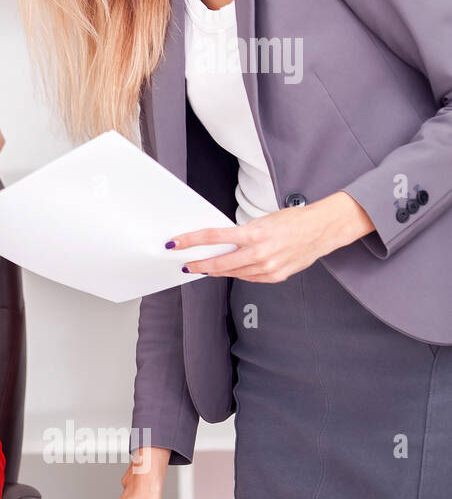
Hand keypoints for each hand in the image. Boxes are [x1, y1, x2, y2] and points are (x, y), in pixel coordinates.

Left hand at [166, 191, 375, 282]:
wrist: (322, 230)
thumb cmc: (294, 221)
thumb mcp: (262, 220)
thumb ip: (242, 233)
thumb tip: (221, 242)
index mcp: (253, 234)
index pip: (212, 237)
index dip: (190, 241)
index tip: (176, 243)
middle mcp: (259, 253)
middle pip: (218, 262)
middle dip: (199, 264)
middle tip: (187, 264)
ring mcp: (267, 268)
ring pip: (232, 273)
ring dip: (217, 270)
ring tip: (206, 267)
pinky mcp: (275, 277)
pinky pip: (248, 278)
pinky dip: (238, 273)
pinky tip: (232, 270)